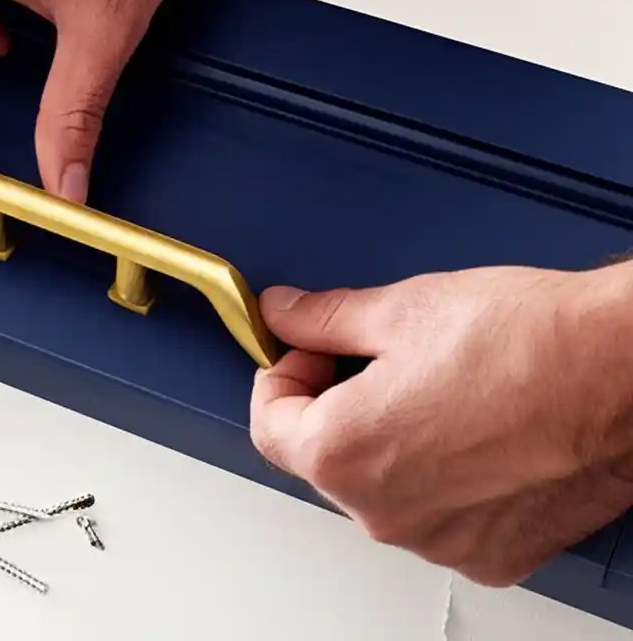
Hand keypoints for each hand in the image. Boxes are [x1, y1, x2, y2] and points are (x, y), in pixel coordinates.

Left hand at [250, 264, 632, 585]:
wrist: (627, 372)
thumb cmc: (529, 342)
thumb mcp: (401, 310)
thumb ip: (324, 321)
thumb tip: (283, 314)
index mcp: (341, 454)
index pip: (269, 423)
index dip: (283, 376)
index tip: (308, 351)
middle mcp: (383, 514)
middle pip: (326, 461)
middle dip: (338, 409)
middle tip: (378, 363)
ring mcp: (439, 542)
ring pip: (384, 493)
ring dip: (393, 449)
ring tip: (443, 396)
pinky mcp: (492, 555)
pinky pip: (441, 519)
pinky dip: (447, 483)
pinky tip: (479, 436)